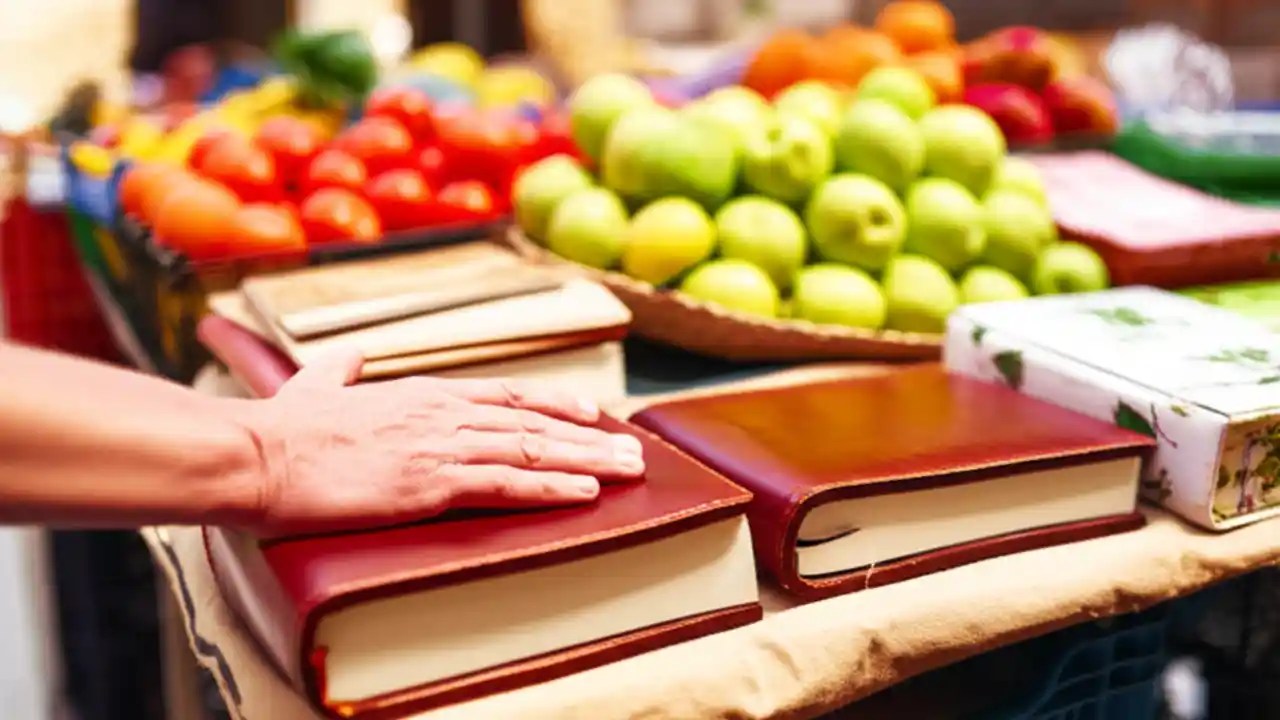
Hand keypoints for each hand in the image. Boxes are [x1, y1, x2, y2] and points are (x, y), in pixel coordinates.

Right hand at [234, 349, 643, 534]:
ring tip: (628, 471)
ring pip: (531, 448)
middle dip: (588, 438)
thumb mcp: (314, 388)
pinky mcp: (430, 482)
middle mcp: (441, 413)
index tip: (591, 414)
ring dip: (586, 461)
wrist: (256, 453)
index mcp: (420, 394)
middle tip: (633, 451)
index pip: (504, 395)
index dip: (554, 405)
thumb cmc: (281, 430)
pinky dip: (550, 486)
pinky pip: (505, 482)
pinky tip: (584, 493)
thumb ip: (341, 372)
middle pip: (532, 421)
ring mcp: (439, 445)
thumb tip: (350, 358)